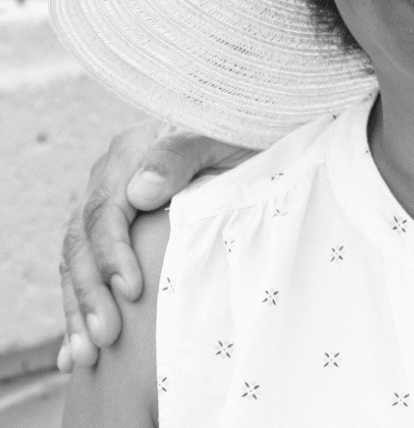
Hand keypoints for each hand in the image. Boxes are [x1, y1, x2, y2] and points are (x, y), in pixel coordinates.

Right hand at [57, 123, 252, 370]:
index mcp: (134, 150)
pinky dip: (81, 308)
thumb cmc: (250, 133)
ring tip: (84, 356)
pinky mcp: (120, 227)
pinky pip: (88, 268)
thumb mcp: (228, 136)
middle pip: (84, 238)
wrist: (263, 132)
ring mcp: (113, 200)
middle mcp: (114, 175)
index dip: (112, 253)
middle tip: (105, 337)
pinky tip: (76, 352)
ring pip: (77, 259)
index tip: (130, 290)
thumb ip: (184, 153)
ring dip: (79, 309)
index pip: (107, 209)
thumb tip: (141, 191)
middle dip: (91, 292)